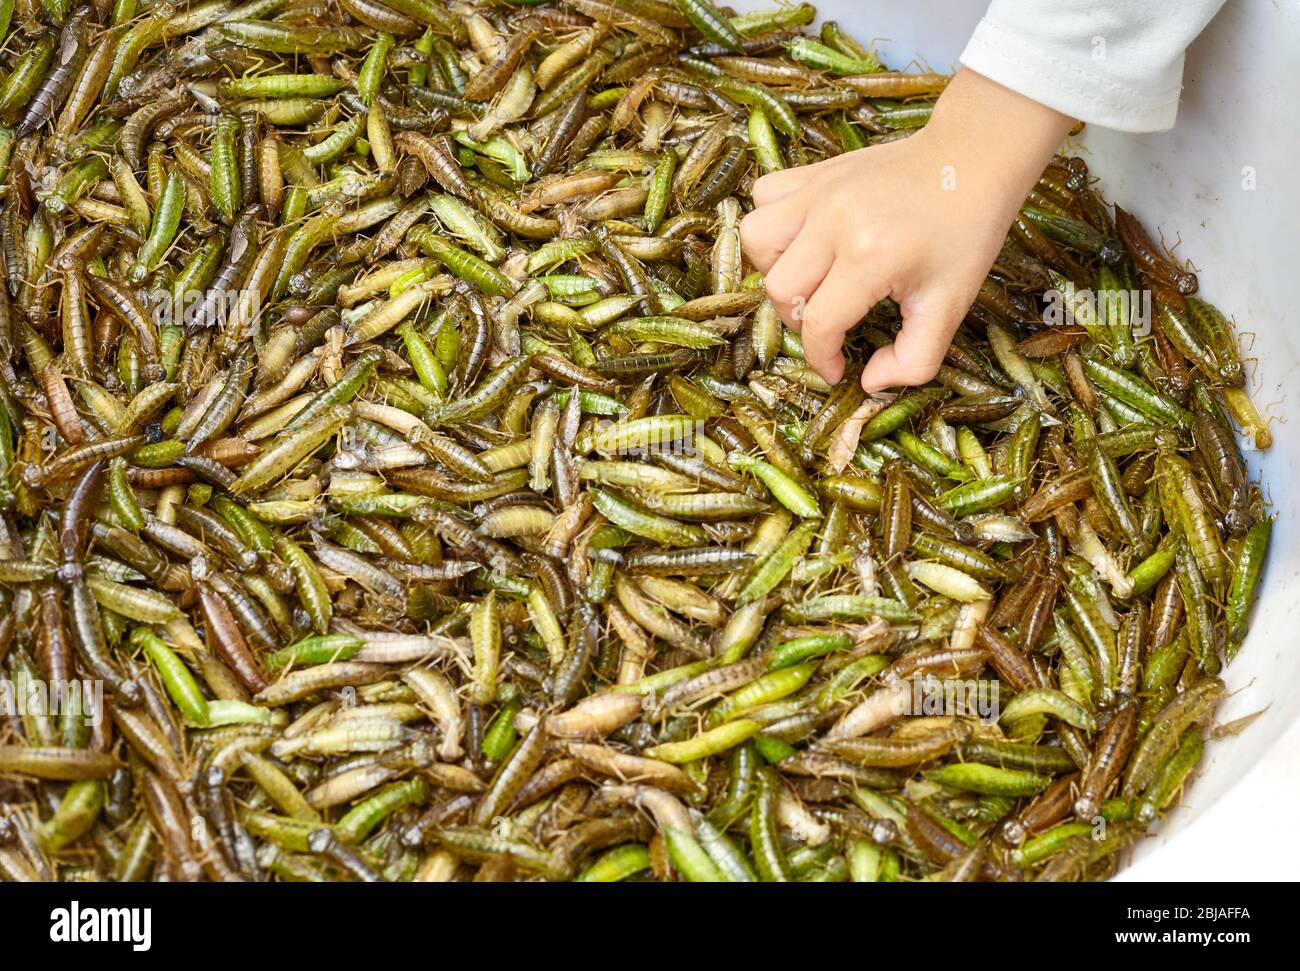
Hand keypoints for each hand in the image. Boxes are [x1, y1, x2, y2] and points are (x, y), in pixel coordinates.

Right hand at [739, 69, 1074, 391]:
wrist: (972, 158)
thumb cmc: (965, 234)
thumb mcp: (951, 306)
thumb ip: (914, 360)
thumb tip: (870, 381)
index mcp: (870, 257)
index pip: (818, 324)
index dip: (821, 359)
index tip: (837, 368)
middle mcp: (834, 221)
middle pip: (779, 288)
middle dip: (798, 319)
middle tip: (831, 322)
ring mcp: (820, 191)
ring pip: (757, 239)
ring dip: (774, 269)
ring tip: (808, 278)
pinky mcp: (815, 173)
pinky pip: (764, 198)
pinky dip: (773, 225)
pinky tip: (803, 239)